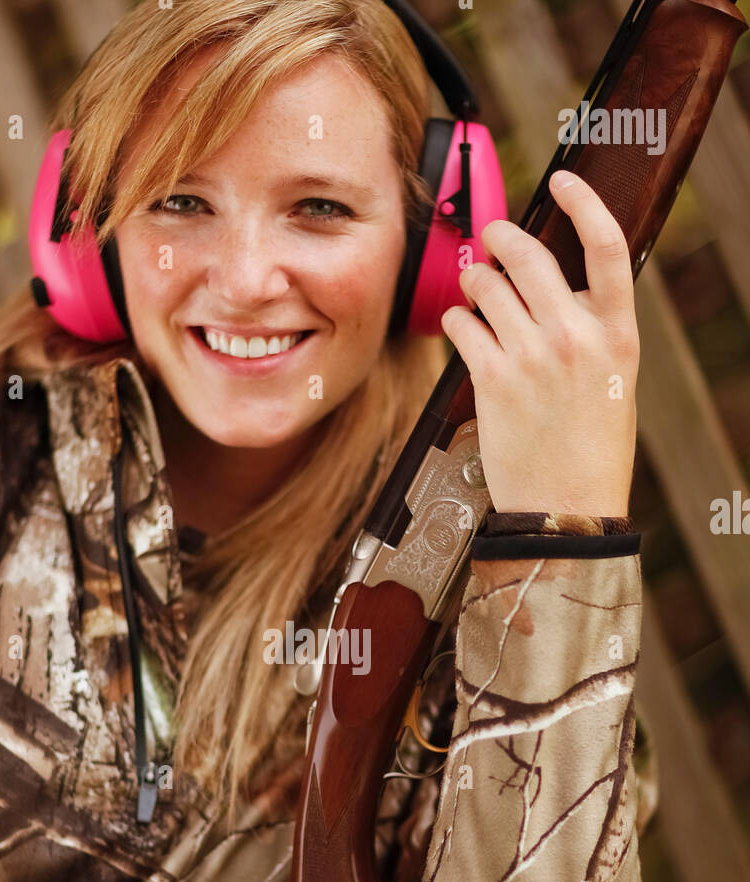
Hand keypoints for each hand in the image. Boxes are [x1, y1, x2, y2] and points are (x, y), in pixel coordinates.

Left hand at [441, 171, 639, 516]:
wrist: (565, 510)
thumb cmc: (591, 451)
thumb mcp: (614, 382)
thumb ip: (592, 331)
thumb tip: (558, 289)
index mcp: (617, 334)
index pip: (606, 246)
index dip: (582, 203)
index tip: (561, 180)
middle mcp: (575, 337)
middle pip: (530, 256)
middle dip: (501, 237)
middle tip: (490, 235)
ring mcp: (532, 357)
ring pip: (487, 285)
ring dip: (473, 278)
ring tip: (472, 285)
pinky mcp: (492, 380)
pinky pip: (461, 324)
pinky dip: (455, 318)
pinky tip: (459, 324)